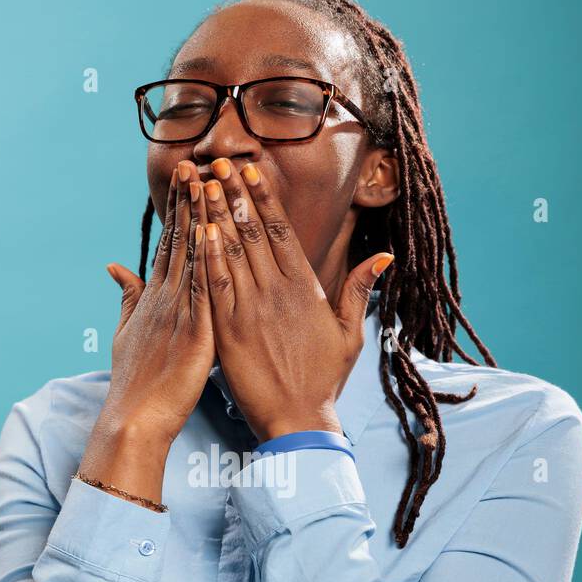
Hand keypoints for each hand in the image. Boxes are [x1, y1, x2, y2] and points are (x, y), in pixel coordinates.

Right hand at [100, 160, 212, 444]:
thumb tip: (115, 268)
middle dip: (186, 203)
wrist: (135, 419)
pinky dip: (207, 261)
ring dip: (198, 219)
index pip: (168, 245)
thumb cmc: (136, 382)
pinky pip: (203, 290)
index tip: (185, 180)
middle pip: (178, 242)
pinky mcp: (193, 332)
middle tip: (193, 164)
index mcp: (155, 298)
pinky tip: (213, 234)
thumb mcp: (127, 333)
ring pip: (191, 257)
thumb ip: (127, 297)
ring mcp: (178, 312)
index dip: (177, 212)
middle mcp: (164, 298)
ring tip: (206, 184)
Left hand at [196, 158, 393, 442]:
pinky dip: (207, 255)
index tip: (251, 170)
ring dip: (215, 214)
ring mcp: (251, 310)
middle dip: (234, 195)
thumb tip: (384, 256)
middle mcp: (278, 293)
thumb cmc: (323, 379)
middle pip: (253, 232)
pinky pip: (216, 285)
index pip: (282, 232)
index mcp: (305, 288)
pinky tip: (197, 229)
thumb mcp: (350, 333)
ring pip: (231, 252)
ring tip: (201, 182)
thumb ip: (359, 290)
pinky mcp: (228, 331)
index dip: (265, 198)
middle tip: (219, 161)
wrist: (297, 420)